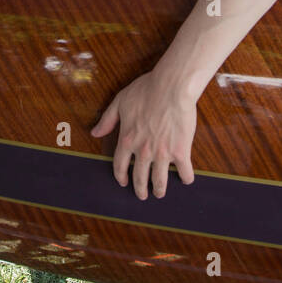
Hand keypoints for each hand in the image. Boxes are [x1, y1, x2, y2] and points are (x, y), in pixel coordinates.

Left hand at [91, 71, 196, 199]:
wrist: (171, 87)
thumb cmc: (146, 91)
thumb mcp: (120, 102)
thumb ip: (107, 120)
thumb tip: (95, 133)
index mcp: (127, 140)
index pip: (120, 165)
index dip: (121, 176)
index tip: (123, 182)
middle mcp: (143, 151)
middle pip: (139, 177)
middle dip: (140, 189)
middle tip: (142, 195)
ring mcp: (162, 153)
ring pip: (159, 179)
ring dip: (159, 189)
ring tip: (159, 193)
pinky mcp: (180, 151)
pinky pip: (184, 170)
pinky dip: (185, 178)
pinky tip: (186, 180)